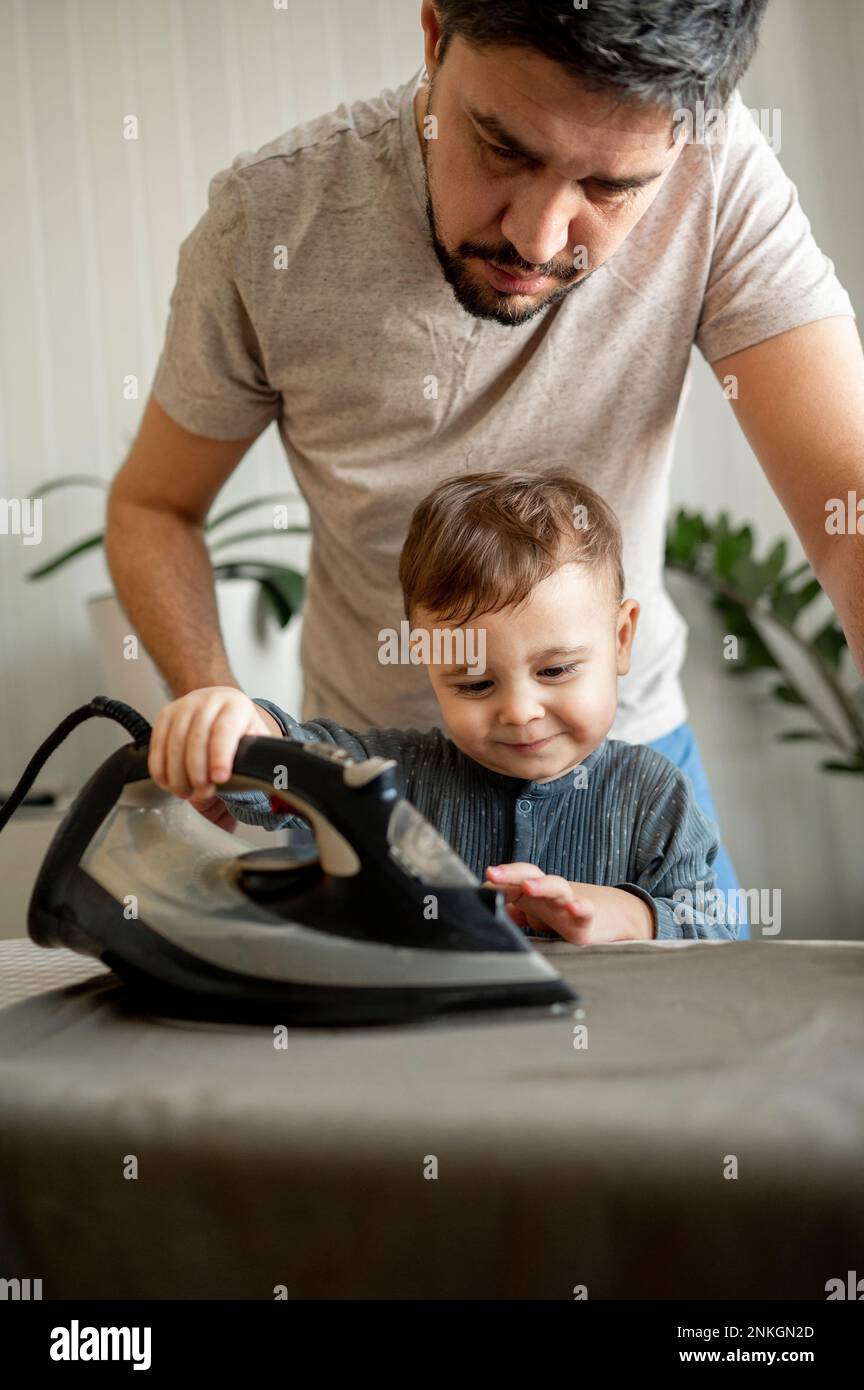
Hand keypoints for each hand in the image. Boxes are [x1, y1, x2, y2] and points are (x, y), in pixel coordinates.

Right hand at [147, 686, 277, 825]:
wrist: (220, 707)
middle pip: (196, 738)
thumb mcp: (255, 739)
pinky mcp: (166, 715)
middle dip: (197, 771)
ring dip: (177, 773)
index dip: (220, 756)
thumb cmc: (240, 730)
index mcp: (236, 705)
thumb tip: (270, 782)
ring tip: (185, 792)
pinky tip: (167, 782)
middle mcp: (208, 700)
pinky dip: (160, 766)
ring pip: (174, 742)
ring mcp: (184, 705)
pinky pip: (158, 742)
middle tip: (201, 793)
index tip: (219, 779)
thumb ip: (260, 757)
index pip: (225, 730)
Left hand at [484, 862, 596, 942]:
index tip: (482, 879)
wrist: (604, 915)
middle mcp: (547, 893)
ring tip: (528, 887)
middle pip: (530, 874)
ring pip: (557, 888)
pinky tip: (575, 907)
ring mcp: (567, 905)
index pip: (512, 877)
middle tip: (492, 873)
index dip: (497, 878)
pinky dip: (582, 908)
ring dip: (542, 885)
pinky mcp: (584, 923)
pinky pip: (585, 913)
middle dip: (511, 872)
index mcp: (532, 890)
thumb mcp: (530, 909)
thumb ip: (506, 907)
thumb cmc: (559, 912)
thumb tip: (479, 906)